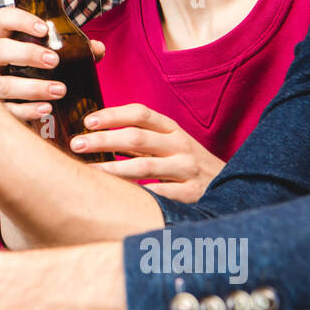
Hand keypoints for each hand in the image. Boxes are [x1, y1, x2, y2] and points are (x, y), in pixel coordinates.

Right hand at [0, 7, 104, 121]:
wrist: (2, 102)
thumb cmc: (29, 68)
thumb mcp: (45, 52)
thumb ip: (72, 48)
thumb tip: (97, 49)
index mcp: (0, 38)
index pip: (3, 18)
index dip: (21, 21)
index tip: (44, 29)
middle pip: (0, 50)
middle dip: (28, 54)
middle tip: (54, 61)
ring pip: (5, 85)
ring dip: (34, 88)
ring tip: (60, 90)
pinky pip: (8, 110)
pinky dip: (28, 110)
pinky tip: (46, 109)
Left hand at [71, 104, 224, 202]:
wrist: (232, 186)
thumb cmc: (187, 163)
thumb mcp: (168, 144)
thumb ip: (138, 138)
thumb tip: (96, 133)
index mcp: (172, 129)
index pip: (140, 113)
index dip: (113, 114)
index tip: (87, 121)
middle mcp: (180, 145)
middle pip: (137, 137)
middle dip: (103, 140)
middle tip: (77, 144)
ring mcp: (187, 169)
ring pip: (144, 166)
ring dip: (113, 169)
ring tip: (89, 172)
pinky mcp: (191, 193)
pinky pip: (160, 193)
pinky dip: (139, 193)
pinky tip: (118, 196)